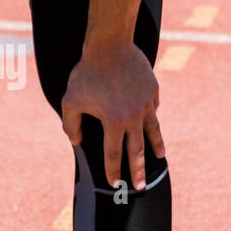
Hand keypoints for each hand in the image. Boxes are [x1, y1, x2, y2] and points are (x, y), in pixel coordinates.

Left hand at [61, 42, 164, 189]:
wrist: (109, 44)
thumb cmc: (86, 73)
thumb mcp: (70, 100)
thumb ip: (71, 125)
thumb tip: (77, 142)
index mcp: (114, 122)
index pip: (113, 154)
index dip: (112, 170)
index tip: (114, 183)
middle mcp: (134, 117)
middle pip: (137, 150)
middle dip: (137, 171)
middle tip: (139, 186)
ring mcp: (146, 103)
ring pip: (153, 131)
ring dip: (155, 146)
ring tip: (159, 157)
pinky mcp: (152, 90)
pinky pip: (153, 108)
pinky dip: (151, 117)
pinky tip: (151, 123)